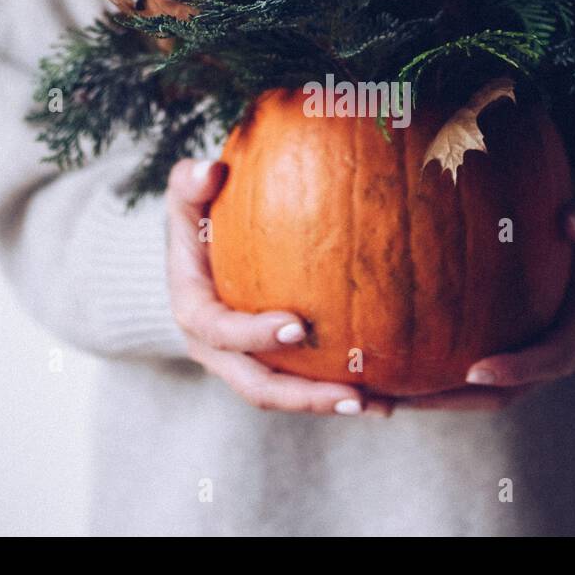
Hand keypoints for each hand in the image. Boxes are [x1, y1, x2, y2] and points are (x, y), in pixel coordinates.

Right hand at [166, 159, 391, 416]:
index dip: (253, 336)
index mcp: (194, 313)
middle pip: (258, 386)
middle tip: (353, 392)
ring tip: (381, 404)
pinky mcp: (272, 367)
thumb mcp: (187, 196)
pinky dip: (341, 390)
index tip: (296, 326)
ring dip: (331, 403)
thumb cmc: (197, 217)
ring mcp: (245, 364)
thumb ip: (191, 183)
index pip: (219, 332)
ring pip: (286, 396)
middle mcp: (217, 351)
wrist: (199, 253)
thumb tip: (209, 169)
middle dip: (304, 396)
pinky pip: (305, 385)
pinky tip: (388, 391)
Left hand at [396, 195, 574, 411]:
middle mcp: (546, 357)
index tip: (475, 371)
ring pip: (474, 394)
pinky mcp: (494, 356)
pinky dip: (425, 379)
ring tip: (378, 397)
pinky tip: (381, 375)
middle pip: (501, 394)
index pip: (550, 359)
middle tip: (406, 398)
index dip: (517, 370)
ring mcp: (519, 363)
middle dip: (454, 400)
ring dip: (429, 399)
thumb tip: (573, 220)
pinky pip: (459, 375)